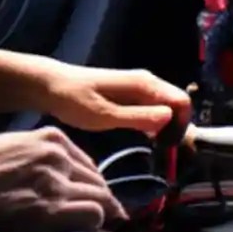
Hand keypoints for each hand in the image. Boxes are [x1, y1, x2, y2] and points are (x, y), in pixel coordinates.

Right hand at [0, 127, 126, 231]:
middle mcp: (59, 157)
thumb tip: (59, 171)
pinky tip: (88, 228)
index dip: (91, 182)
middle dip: (102, 198)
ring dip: (102, 211)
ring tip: (104, 224)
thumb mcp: (12, 146)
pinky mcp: (53, 210)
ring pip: (101, 197)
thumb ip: (40, 154)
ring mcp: (57, 183)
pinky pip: (94, 214)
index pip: (87, 163)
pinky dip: (95, 222)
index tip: (92, 195)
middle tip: (108, 214)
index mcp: (50, 139)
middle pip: (97, 181)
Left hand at [43, 66, 191, 136]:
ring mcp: (140, 87)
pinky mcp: (132, 94)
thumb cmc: (75, 100)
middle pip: (178, 104)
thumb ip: (138, 116)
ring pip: (167, 107)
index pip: (181, 101)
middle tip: (162, 149)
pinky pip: (154, 108)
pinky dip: (156, 123)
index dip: (181, 124)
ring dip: (167, 126)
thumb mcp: (105, 115)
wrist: (51, 86)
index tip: (167, 145)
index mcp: (144, 84)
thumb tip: (169, 117)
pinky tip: (145, 137)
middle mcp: (147, 82)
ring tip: (156, 146)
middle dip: (177, 127)